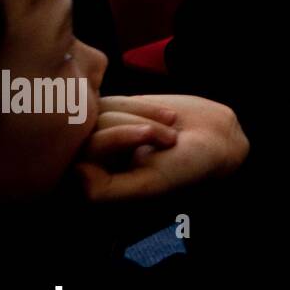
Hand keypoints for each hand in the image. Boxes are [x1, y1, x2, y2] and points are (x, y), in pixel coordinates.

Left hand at [76, 95, 248, 201]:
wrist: (216, 138)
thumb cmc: (183, 168)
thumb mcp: (147, 186)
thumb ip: (104, 189)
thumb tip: (74, 169)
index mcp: (97, 184)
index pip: (80, 155)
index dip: (116, 143)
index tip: (150, 152)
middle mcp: (95, 160)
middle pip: (90, 131)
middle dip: (132, 130)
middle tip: (169, 141)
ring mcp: (104, 133)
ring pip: (101, 112)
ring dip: (142, 118)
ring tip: (169, 134)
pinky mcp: (117, 110)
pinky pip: (114, 100)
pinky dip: (144, 107)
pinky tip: (168, 118)